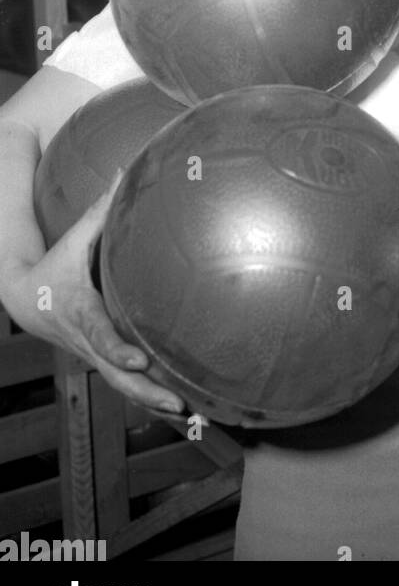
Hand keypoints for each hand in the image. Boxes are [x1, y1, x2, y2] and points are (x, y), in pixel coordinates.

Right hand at [1, 187, 185, 417]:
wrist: (25, 298)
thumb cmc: (56, 263)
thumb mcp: (74, 237)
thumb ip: (102, 210)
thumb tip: (127, 170)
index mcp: (80, 310)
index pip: (99, 333)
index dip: (117, 348)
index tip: (139, 360)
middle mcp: (86, 340)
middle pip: (115, 373)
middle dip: (144, 390)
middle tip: (176, 401)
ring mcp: (93, 355)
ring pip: (122, 386)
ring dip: (152, 402)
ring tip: (187, 414)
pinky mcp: (101, 361)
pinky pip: (127, 384)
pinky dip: (149, 399)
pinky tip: (181, 410)